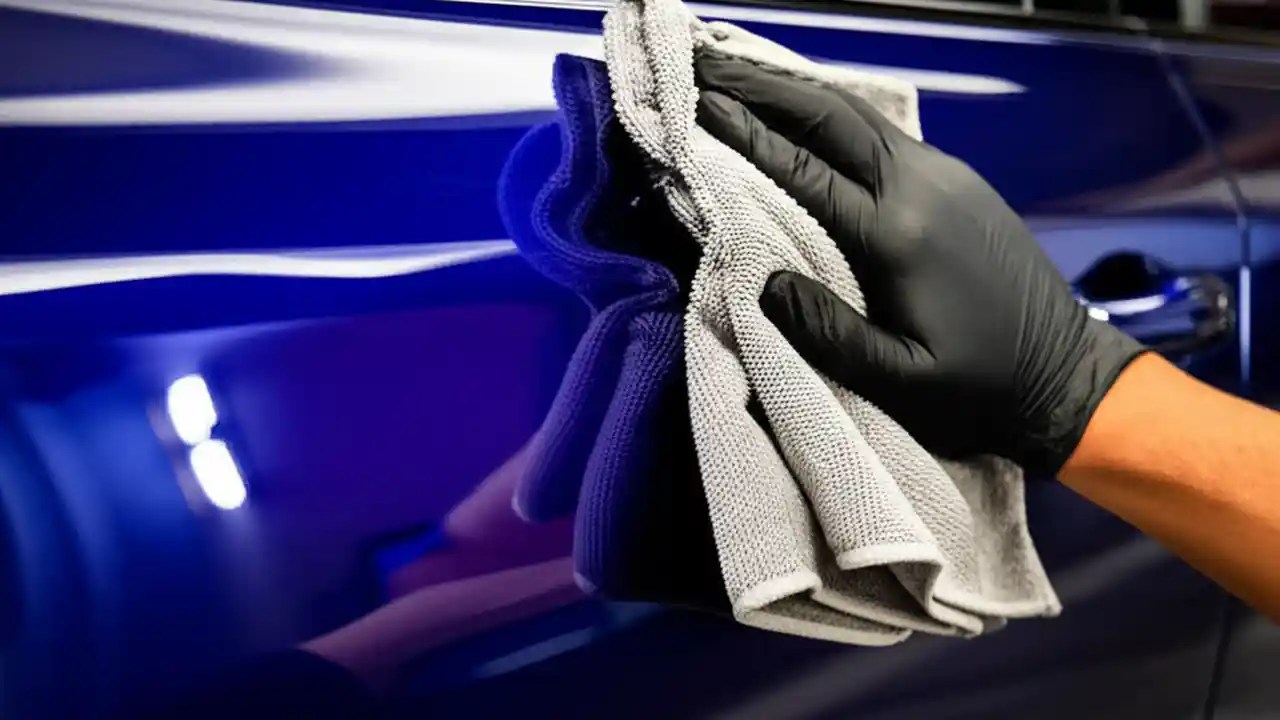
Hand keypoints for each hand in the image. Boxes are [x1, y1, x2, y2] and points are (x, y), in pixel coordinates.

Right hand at [694, 56, 1144, 473]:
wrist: (1064, 374)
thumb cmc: (977, 388)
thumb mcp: (898, 381)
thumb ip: (826, 332)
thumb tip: (762, 279)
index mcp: (899, 235)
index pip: (804, 171)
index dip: (745, 135)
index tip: (696, 105)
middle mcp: (922, 187)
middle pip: (830, 115)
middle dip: (762, 86)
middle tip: (703, 66)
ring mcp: (945, 175)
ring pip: (859, 114)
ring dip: (796, 90)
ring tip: (740, 75)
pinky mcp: (958, 180)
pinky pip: (882, 131)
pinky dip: (832, 112)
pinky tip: (805, 113)